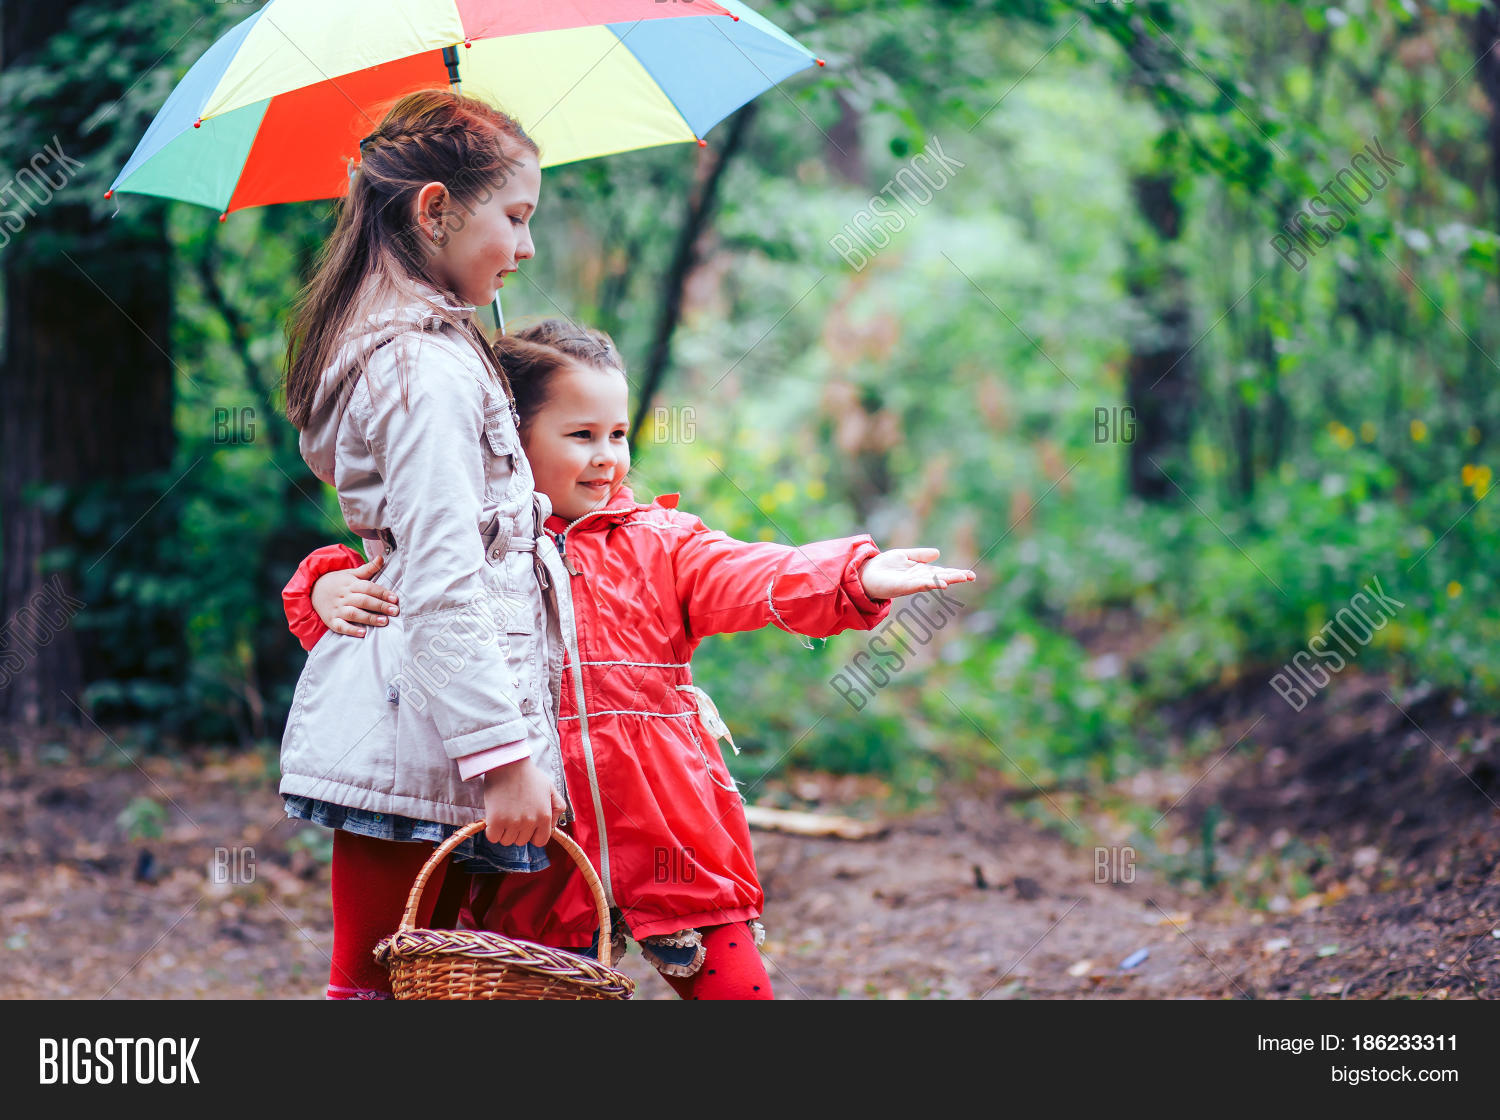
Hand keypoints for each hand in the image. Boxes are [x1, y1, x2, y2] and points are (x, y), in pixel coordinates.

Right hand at [313, 555, 399, 636]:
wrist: (312, 590)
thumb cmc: (337, 582)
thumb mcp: (350, 573)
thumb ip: (368, 568)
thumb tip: (382, 557)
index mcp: (350, 584)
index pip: (368, 587)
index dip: (381, 592)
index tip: (395, 598)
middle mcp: (344, 596)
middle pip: (363, 600)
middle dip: (380, 606)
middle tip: (394, 611)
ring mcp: (337, 609)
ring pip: (354, 614)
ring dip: (369, 618)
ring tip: (384, 621)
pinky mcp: (331, 620)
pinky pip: (341, 626)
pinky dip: (351, 630)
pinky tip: (363, 633)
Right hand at [482, 759, 565, 847]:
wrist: (508, 763)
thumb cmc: (529, 775)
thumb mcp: (550, 788)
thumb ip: (558, 807)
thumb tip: (553, 825)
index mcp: (544, 816)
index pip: (540, 841)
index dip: (533, 835)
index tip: (527, 826)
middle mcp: (530, 822)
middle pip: (522, 841)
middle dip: (518, 831)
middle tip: (514, 814)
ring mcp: (512, 822)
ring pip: (507, 841)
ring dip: (505, 831)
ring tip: (505, 814)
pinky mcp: (495, 821)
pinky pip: (493, 837)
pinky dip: (493, 831)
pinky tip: (495, 818)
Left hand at [857, 548, 976, 600]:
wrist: (865, 574)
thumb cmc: (883, 566)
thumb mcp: (904, 556)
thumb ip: (920, 555)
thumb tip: (938, 553)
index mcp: (920, 572)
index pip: (942, 571)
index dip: (956, 573)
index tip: (970, 575)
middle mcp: (918, 579)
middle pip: (941, 576)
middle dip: (956, 576)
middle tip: (972, 576)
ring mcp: (912, 583)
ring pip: (933, 580)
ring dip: (948, 579)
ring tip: (962, 577)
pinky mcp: (903, 586)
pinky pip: (920, 584)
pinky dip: (931, 583)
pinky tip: (942, 583)